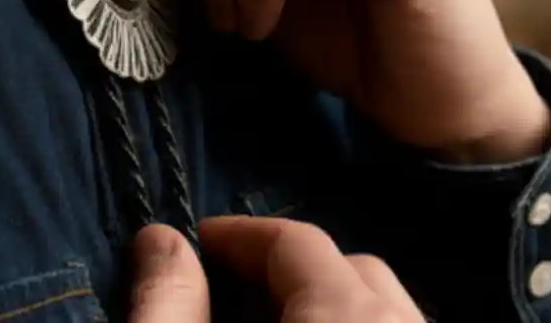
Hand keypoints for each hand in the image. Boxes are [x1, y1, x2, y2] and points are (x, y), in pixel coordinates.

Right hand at [130, 219, 424, 322]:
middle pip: (357, 274)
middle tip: (234, 292)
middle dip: (294, 271)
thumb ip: (171, 305)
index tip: (197, 243)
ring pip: (390, 313)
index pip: (298, 243)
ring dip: (335, 307)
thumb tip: (160, 240)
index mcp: (344, 318)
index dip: (241, 236)